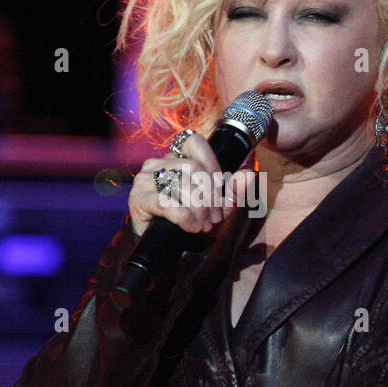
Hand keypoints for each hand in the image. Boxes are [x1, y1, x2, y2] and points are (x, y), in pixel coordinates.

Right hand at [129, 131, 256, 237]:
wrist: (160, 245)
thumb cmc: (187, 219)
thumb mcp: (215, 205)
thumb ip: (233, 190)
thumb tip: (249, 174)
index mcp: (174, 158)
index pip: (194, 141)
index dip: (212, 161)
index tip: (222, 185)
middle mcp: (157, 164)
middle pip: (194, 167)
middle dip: (211, 195)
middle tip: (216, 217)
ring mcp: (144, 179)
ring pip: (182, 184)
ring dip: (200, 209)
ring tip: (205, 225)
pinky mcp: (138, 199)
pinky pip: (166, 203)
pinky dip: (184, 217)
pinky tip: (192, 227)